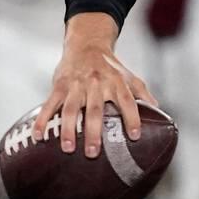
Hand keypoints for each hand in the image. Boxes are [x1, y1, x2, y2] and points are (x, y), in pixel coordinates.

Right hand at [33, 12, 157, 158]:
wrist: (87, 44)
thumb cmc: (111, 67)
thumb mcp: (130, 77)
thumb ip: (142, 94)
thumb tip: (159, 111)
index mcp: (117, 83)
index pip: (128, 101)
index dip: (132, 118)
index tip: (135, 136)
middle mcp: (97, 83)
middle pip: (96, 110)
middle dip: (94, 132)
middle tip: (92, 153)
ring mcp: (77, 84)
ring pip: (71, 108)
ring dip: (68, 129)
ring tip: (68, 148)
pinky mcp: (60, 85)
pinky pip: (49, 104)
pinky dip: (43, 120)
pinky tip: (38, 136)